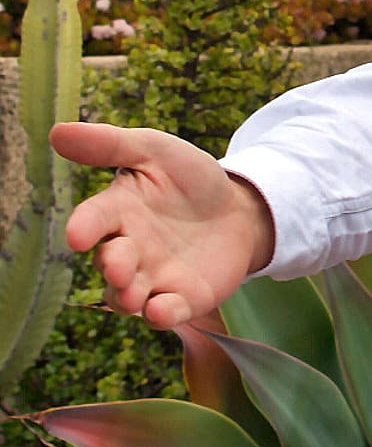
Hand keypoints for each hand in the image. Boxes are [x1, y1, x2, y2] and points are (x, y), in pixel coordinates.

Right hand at [51, 122, 274, 328]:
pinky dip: (162, 315)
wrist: (239, 210)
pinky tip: (163, 310)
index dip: (84, 227)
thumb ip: (113, 144)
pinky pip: (166, 313)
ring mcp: (154, 277)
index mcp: (119, 211)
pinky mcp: (183, 299)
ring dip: (127, 297)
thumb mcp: (157, 152)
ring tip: (132, 294)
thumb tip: (58, 131)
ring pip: (129, 295)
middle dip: (112, 266)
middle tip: (119, 263)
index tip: (77, 234)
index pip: (94, 219)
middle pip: (111, 264)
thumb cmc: (190, 180)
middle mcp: (129, 249)